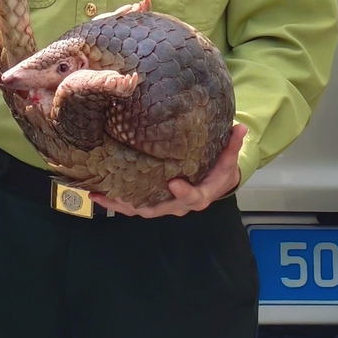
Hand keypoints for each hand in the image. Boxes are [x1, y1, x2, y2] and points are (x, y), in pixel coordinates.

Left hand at [96, 125, 246, 217]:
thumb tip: (241, 128)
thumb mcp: (228, 156)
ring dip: (119, 204)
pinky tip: (97, 195)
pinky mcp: (152, 202)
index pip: (193, 197)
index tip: (174, 183)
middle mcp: (179, 204)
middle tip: (120, 195)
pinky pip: (132, 205)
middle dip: (138, 203)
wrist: (213, 181)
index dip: (184, 193)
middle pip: (158, 208)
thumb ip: (232, 144)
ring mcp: (163, 205)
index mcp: (200, 194)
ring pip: (140, 209)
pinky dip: (115, 202)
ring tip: (100, 195)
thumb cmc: (219, 168)